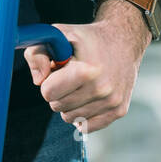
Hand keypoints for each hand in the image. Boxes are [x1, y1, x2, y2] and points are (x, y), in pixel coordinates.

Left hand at [23, 9, 149, 134]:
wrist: (123, 41)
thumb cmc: (86, 38)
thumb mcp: (58, 35)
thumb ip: (37, 53)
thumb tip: (38, 80)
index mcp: (85, 71)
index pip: (48, 93)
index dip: (47, 81)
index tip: (57, 71)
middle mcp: (101, 89)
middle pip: (58, 107)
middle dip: (58, 92)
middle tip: (69, 76)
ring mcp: (112, 102)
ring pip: (71, 118)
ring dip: (70, 103)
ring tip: (79, 84)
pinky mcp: (119, 111)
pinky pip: (87, 127)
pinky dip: (83, 115)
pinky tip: (87, 97)